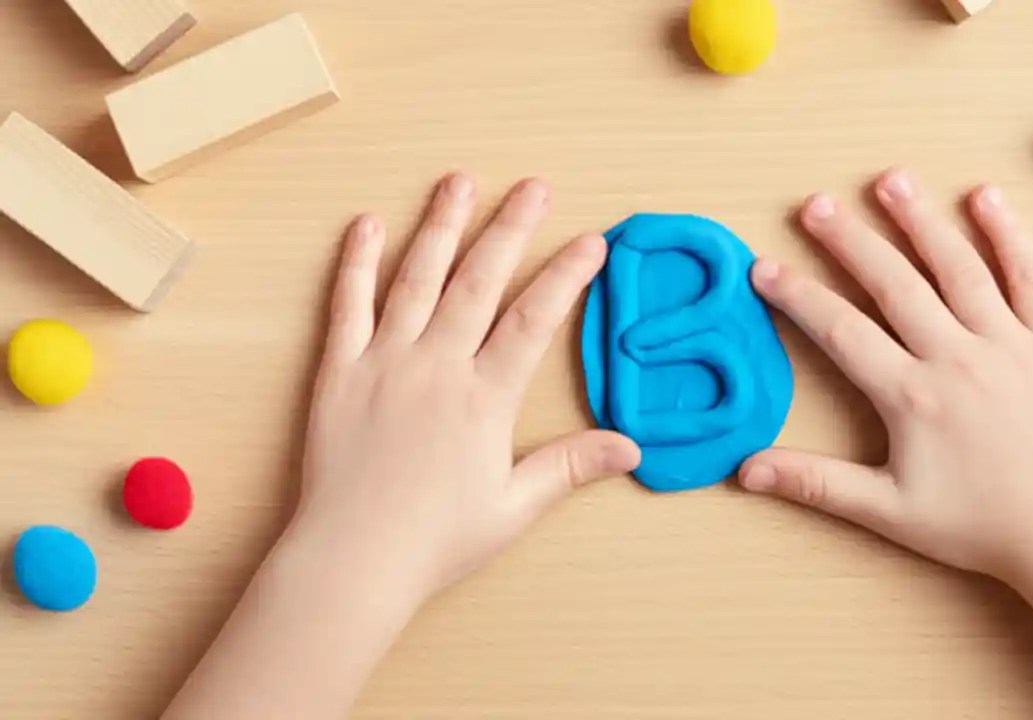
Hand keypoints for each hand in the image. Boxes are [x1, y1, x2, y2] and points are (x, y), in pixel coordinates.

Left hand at [296, 174, 640, 599]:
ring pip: (417, 278)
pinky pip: (348, 305)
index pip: (535, 321)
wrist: (351, 560)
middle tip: (533, 186)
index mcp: (485, 399)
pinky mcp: (340, 371)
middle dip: (510, 228)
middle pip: (479, 281)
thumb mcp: (513, 507)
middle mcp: (438, 367)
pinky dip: (357, 261)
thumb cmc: (435, 542)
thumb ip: (569, 466)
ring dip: (441, 225)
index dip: (566, 276)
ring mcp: (385, 362)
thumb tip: (631, 447)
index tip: (590, 242)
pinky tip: (367, 224)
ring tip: (460, 181)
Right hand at [740, 168, 1032, 583]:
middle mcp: (957, 358)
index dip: (798, 296)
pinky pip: (1031, 275)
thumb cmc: (980, 525)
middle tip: (817, 204)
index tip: (764, 266)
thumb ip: (816, 483)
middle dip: (850, 241)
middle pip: (894, 284)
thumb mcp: (889, 511)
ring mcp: (1010, 342)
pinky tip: (984, 198)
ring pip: (957, 267)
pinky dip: (1008, 234)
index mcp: (912, 396)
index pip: (841, 331)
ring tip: (890, 180)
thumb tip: (746, 470)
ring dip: (920, 220)